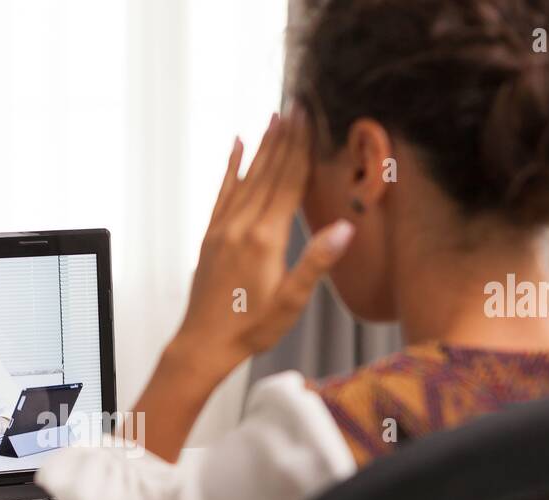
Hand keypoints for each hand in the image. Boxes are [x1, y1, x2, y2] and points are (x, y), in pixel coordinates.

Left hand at [176, 107, 354, 377]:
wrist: (203, 344)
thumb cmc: (250, 328)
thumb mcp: (290, 301)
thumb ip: (316, 262)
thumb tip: (345, 228)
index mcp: (265, 239)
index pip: (288, 183)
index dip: (300, 149)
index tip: (308, 119)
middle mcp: (242, 225)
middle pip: (268, 173)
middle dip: (284, 138)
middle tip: (296, 105)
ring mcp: (223, 228)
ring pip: (247, 178)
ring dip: (262, 146)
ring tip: (274, 117)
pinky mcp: (211, 236)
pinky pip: (223, 193)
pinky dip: (231, 168)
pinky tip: (236, 147)